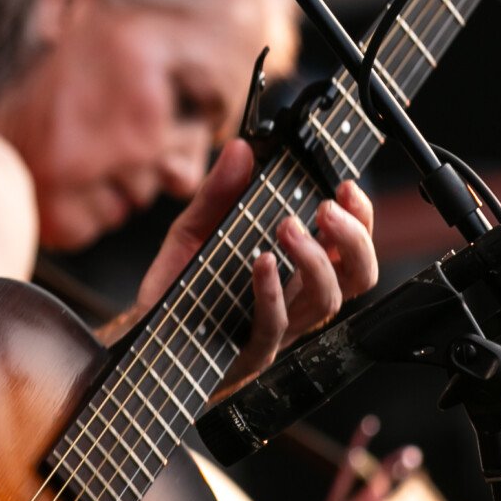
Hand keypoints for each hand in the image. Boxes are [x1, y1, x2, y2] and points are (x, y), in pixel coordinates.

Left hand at [125, 141, 378, 392]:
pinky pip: (275, 325)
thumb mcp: (196, 229)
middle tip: (328, 210)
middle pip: (358, 276)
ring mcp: (279, 328)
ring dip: (315, 259)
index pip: (350, 246)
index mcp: (296, 268)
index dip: (361, 217)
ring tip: (288, 227)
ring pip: (326, 301)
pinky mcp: (250, 351)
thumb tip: (240, 149)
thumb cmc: (178, 286)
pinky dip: (272, 290)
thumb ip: (219, 192)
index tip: (346, 187)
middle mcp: (296, 298)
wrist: (140, 334)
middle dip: (353, 238)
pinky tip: (262, 262)